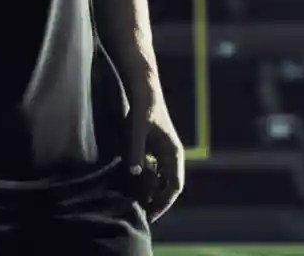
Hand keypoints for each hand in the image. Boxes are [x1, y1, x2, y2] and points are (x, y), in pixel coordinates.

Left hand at [124, 88, 183, 222]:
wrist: (143, 89)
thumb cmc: (143, 108)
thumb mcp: (137, 130)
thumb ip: (136, 151)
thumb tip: (135, 174)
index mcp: (174, 153)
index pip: (174, 186)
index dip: (163, 203)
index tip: (150, 215)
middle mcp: (171, 155)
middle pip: (167, 187)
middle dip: (155, 201)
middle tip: (139, 215)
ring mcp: (162, 152)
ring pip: (159, 180)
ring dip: (148, 191)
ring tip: (133, 204)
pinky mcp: (152, 148)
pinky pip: (151, 171)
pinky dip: (143, 180)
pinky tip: (129, 186)